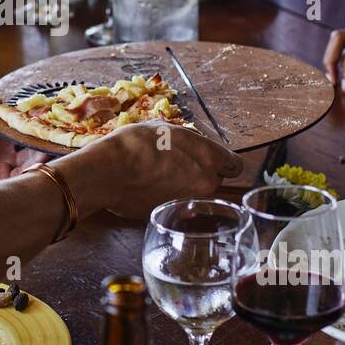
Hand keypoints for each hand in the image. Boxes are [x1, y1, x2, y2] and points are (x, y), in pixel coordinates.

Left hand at [0, 95, 44, 190]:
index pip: (14, 125)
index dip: (28, 121)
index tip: (43, 117)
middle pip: (25, 146)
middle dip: (40, 141)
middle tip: (54, 137)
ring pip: (26, 164)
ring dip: (39, 159)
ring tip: (48, 153)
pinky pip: (15, 184)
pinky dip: (28, 177)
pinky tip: (36, 170)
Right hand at [68, 122, 241, 219]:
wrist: (109, 171)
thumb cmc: (135, 145)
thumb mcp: (166, 129)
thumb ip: (188, 142)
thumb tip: (191, 148)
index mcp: (210, 156)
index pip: (235, 165)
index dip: (223, 162)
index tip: (212, 160)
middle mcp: (207, 182)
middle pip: (216, 180)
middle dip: (203, 174)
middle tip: (180, 165)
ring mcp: (191, 202)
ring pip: (198, 193)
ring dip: (187, 188)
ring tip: (163, 177)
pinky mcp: (174, 215)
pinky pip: (180, 206)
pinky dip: (172, 199)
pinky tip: (154, 188)